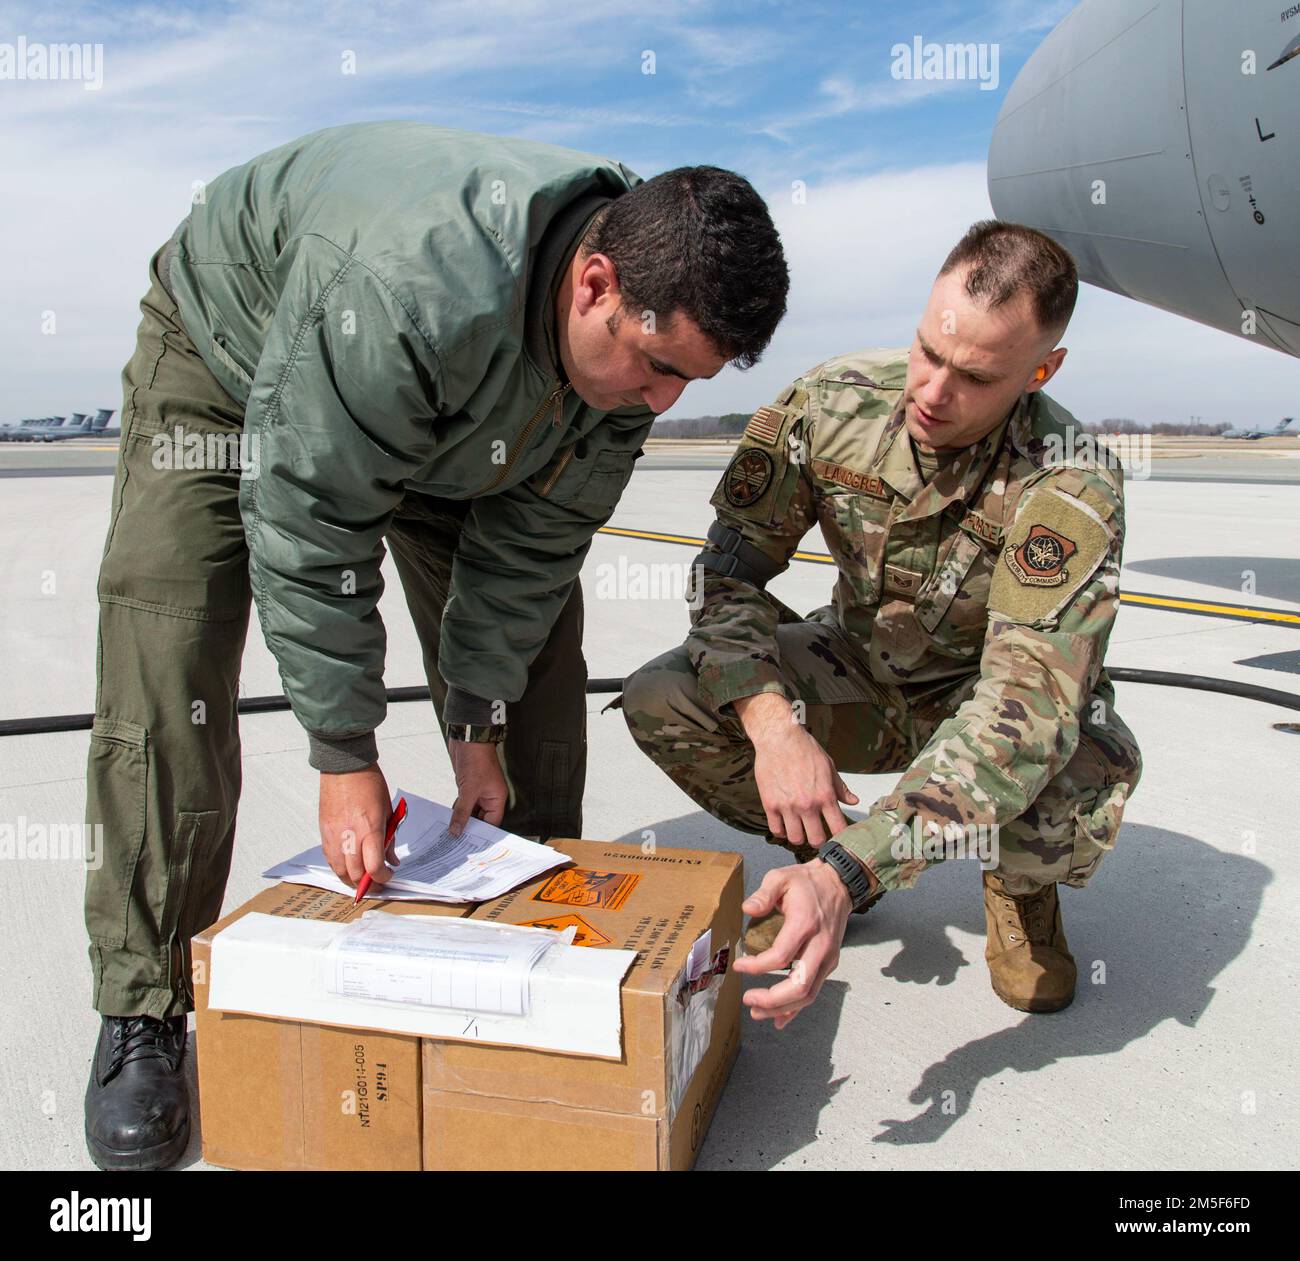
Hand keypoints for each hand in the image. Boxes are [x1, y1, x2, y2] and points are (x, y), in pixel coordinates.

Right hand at [319, 763, 399, 888]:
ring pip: (339, 871)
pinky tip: (349, 866)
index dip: (383, 877)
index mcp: (369, 829)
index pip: (374, 867)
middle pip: (355, 874)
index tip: (389, 874)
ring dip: (351, 880)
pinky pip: (329, 859)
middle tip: (377, 883)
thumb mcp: (388, 812)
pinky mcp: (324, 832)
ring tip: (363, 879)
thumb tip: (392, 860)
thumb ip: (389, 839)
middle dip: (368, 884)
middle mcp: (350, 836)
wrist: (345, 767)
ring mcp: (334, 835)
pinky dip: (340, 868)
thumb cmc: (369, 785)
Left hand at [448, 740, 508, 833]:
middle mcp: (489, 796)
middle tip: (457, 842)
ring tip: (451, 834)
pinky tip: (448, 819)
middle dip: (470, 829)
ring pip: (470, 812)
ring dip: (461, 820)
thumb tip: (457, 830)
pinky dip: (456, 811)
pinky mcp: (467, 787)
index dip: (482, 834)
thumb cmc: (476, 759)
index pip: (492, 823)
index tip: (470, 846)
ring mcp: (478, 792)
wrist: (467, 739)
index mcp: (497, 798)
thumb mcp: (468, 790)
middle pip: (481, 819)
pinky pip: (462, 804)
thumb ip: (462, 812)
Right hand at [732, 692, 859, 847]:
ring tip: (799, 829)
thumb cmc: (805, 749)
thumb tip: (853, 800)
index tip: (837, 835)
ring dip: (799, 837)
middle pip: (816, 840)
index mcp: (825, 796)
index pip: (838, 829)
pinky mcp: (770, 804)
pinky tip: (784, 823)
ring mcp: (787, 806)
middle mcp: (807, 805)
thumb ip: (840, 787)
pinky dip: (781, 830)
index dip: (840, 836)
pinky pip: (776, 829)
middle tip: (816, 834)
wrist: (779, 737)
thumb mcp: (829, 766)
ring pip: (795, 838)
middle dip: (818, 840)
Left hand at [732, 860, 851, 1028]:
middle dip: (772, 999)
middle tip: (748, 998)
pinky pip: (814, 991)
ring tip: (757, 1011)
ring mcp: (828, 957)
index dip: (758, 967)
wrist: (839, 884)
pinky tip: (780, 1019)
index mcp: (806, 924)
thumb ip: (764, 894)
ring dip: (782, 1008)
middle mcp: (821, 946)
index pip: (781, 956)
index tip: (739, 966)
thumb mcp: (781, 878)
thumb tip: (747, 909)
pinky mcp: (829, 963)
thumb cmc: (808, 883)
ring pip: (808, 994)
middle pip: (799, 985)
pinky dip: (796, 1009)